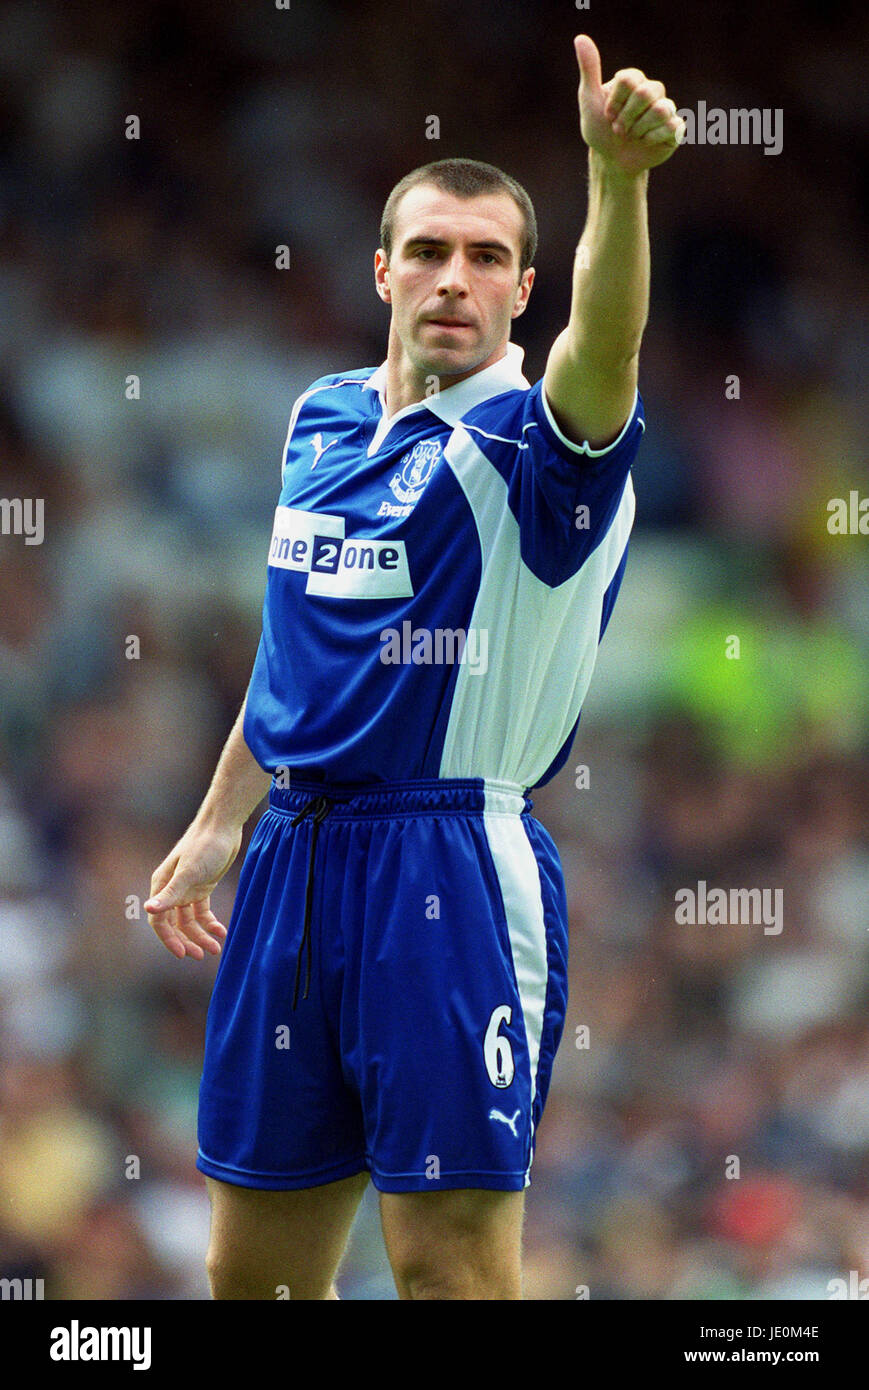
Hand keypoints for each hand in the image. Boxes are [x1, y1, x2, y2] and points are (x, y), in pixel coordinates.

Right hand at [144, 822, 241, 959]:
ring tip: (216, 948)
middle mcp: (172, 889)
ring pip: (190, 920)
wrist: (223, 825)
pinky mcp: (203, 886)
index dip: (169, 939)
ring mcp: (188, 888)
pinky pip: (203, 912)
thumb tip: (149, 909)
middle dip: (186, 941)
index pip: (159, 920)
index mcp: (162, 885)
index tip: (182, 954)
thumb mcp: (189, 872)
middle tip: (201, 955)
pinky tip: (222, 931)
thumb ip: (171, 893)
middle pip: (174, 924)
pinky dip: (211, 923)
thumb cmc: (204, 845)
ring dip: (201, 935)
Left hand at [574, 34, 683, 175]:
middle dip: (627, 117)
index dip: (615, 102)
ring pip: (662, 110)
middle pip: (646, 92)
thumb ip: (590, 69)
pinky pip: (673, 127)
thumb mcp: (589, 100)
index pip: (629, 80)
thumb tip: (580, 38)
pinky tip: (645, 142)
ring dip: (639, 129)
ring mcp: (665, 108)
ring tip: (632, 136)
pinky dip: (653, 139)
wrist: (611, 160)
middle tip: (618, 129)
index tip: (607, 115)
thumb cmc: (599, 130)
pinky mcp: (674, 128)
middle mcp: (652, 91)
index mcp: (634, 80)